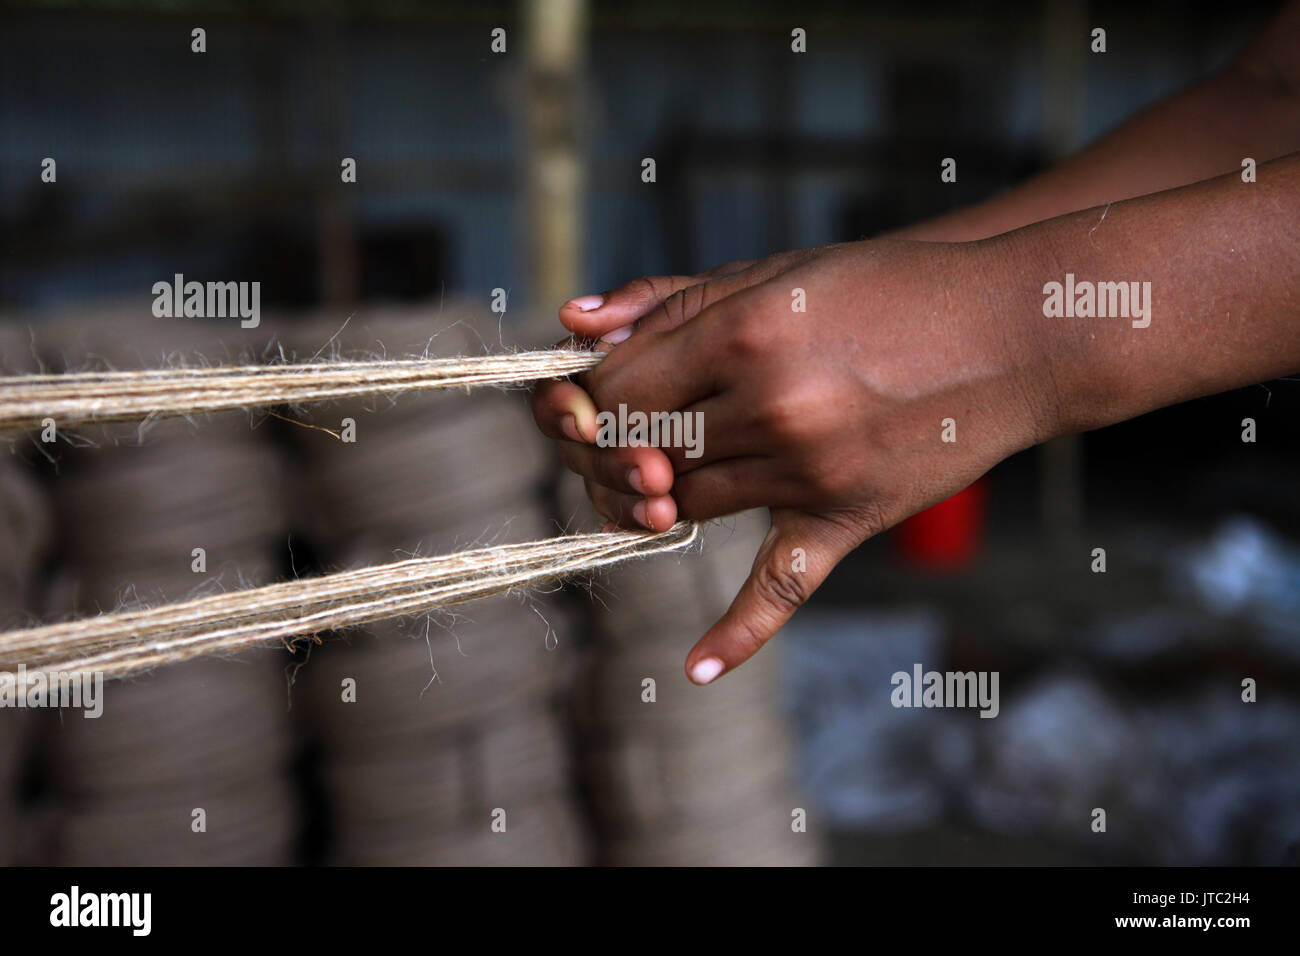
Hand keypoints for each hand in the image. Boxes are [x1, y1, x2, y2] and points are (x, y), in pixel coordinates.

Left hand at [534, 237, 1056, 682]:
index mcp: (747, 330)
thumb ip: (671, 298)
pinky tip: (698, 667)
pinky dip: (738, 632)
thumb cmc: (888, 288)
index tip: (601, 389)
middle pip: (641, 450)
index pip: (620, 386)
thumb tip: (575, 319)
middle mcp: (772, 405)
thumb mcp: (776, 272)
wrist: (1012, 330)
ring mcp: (810, 471)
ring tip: (654, 476)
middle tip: (618, 434)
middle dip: (613, 444)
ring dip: (654, 497)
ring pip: (685, 506)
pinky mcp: (848, 517)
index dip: (592, 392)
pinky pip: (781, 586)